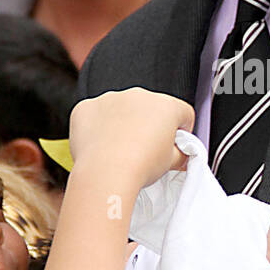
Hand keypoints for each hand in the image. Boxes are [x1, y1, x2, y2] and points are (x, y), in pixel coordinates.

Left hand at [68, 89, 194, 188]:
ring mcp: (110, 98)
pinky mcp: (86, 107)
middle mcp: (138, 95)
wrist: (104, 174)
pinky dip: (98, 127)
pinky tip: (100, 147)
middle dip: (149, 125)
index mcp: (165, 106)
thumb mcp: (172, 163)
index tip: (174, 145)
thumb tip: (179, 155)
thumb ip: (181, 154)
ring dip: (123, 124)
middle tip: (144, 151)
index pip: (182, 113)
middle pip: (150, 108)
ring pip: (121, 109)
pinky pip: (95, 114)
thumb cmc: (140, 167)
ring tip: (120, 151)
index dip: (181, 131)